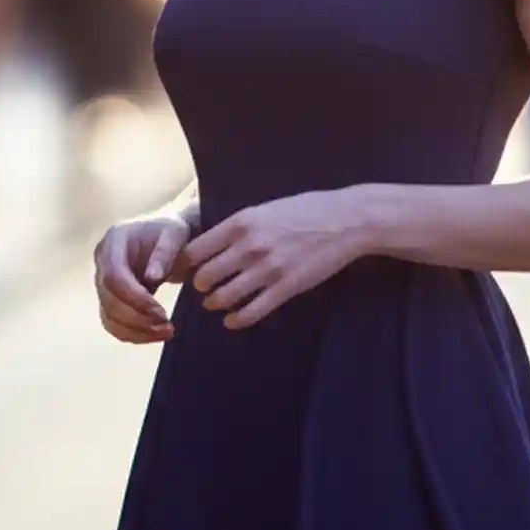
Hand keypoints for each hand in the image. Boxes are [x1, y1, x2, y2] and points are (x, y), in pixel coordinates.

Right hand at [94, 212, 192, 343]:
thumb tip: (151, 277)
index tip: (160, 311)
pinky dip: (133, 335)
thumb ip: (165, 252)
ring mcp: (103, 281)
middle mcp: (102, 260)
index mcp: (114, 240)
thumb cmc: (172, 232)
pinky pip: (114, 324)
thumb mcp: (176, 233)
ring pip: (109, 316)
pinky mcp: (110, 298)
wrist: (168, 237)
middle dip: (138, 318)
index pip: (114, 275)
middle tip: (167, 326)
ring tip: (166, 332)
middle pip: (109, 299)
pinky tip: (156, 335)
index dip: (135, 298)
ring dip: (136, 331)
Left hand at [184, 188, 367, 329]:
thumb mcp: (265, 209)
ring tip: (217, 303)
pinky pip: (251, 312)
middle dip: (200, 286)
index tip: (184, 271)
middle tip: (203, 289)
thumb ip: (239, 227)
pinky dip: (237, 320)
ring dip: (216, 303)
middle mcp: (249, 246)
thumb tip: (213, 243)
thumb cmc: (306, 210)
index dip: (184, 265)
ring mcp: (267, 269)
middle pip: (205, 277)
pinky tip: (233, 320)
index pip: (195, 250)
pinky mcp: (286, 288)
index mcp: (240, 223)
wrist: (345, 220)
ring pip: (224, 297)